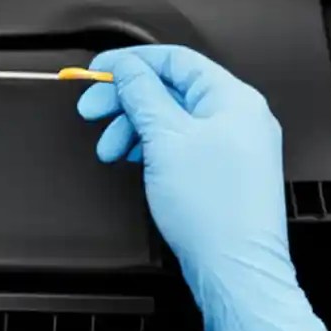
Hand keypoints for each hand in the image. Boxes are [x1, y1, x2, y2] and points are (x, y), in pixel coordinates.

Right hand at [77, 45, 325, 330]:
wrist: (235, 270)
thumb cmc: (213, 210)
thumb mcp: (165, 138)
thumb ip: (142, 95)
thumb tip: (126, 68)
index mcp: (233, 98)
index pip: (176, 60)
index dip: (131, 62)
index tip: (97, 72)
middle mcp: (238, 117)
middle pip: (169, 89)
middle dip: (125, 100)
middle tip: (92, 112)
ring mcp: (232, 146)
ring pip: (170, 119)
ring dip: (133, 128)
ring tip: (109, 149)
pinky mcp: (221, 172)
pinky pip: (179, 144)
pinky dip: (150, 148)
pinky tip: (132, 161)